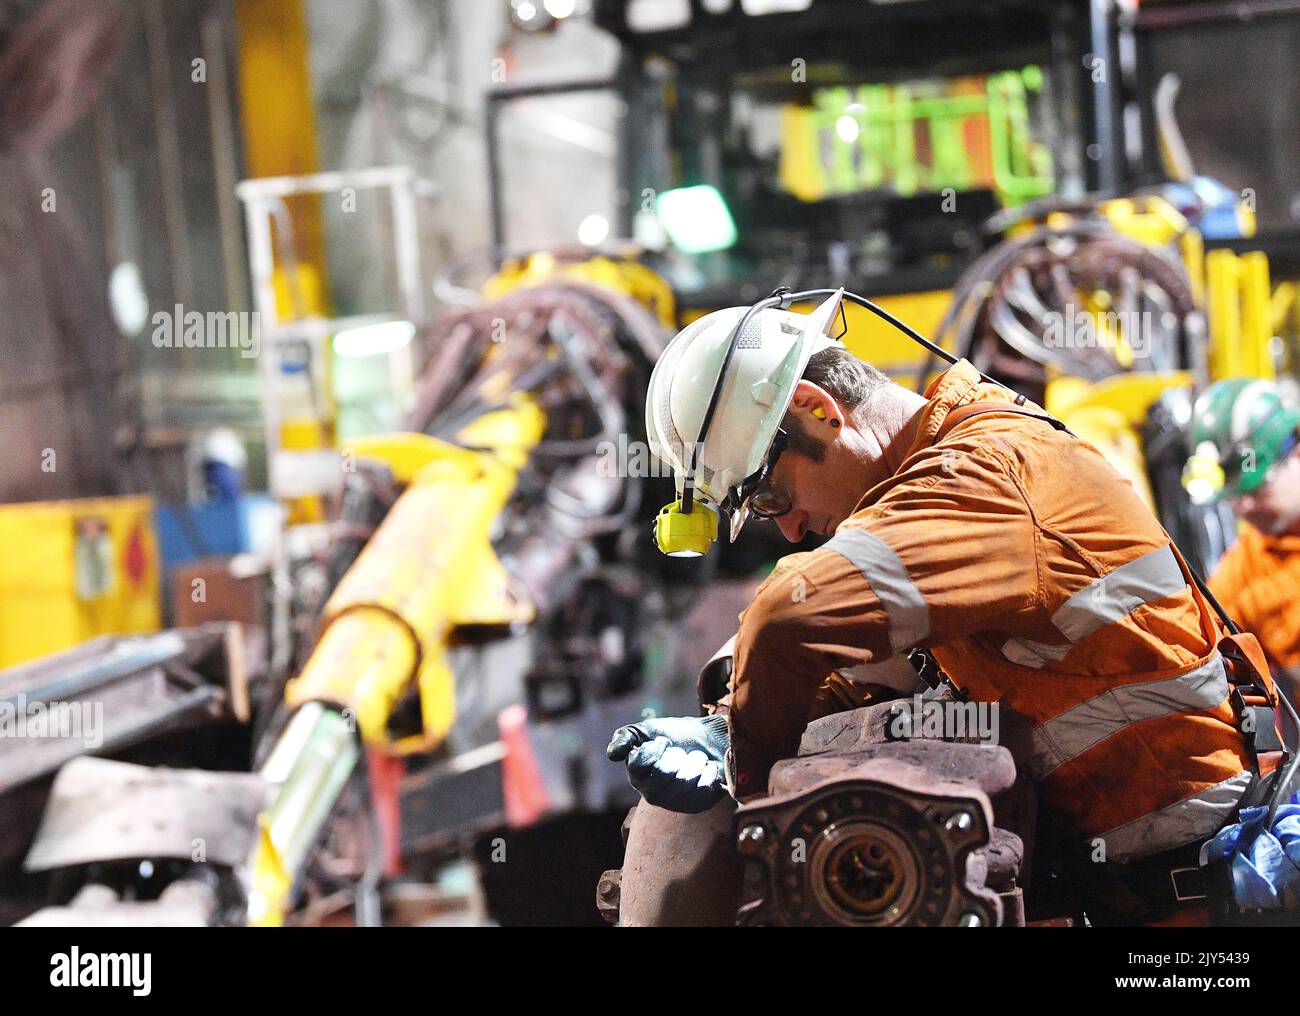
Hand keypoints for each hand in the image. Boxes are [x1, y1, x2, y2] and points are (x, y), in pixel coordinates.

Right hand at [606, 715, 730, 813]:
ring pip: (685, 781)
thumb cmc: (676, 735)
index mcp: (637, 776)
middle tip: (681, 751)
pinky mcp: (697, 805)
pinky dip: (709, 771)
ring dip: (695, 761)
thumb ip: (626, 737)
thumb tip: (612, 754)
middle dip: (677, 755)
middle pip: (663, 775)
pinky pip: (704, 788)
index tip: (664, 740)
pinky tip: (707, 768)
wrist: (709, 739)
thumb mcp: (648, 729)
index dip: (653, 750)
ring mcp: (675, 803)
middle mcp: (653, 795)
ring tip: (695, 759)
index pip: (639, 766)